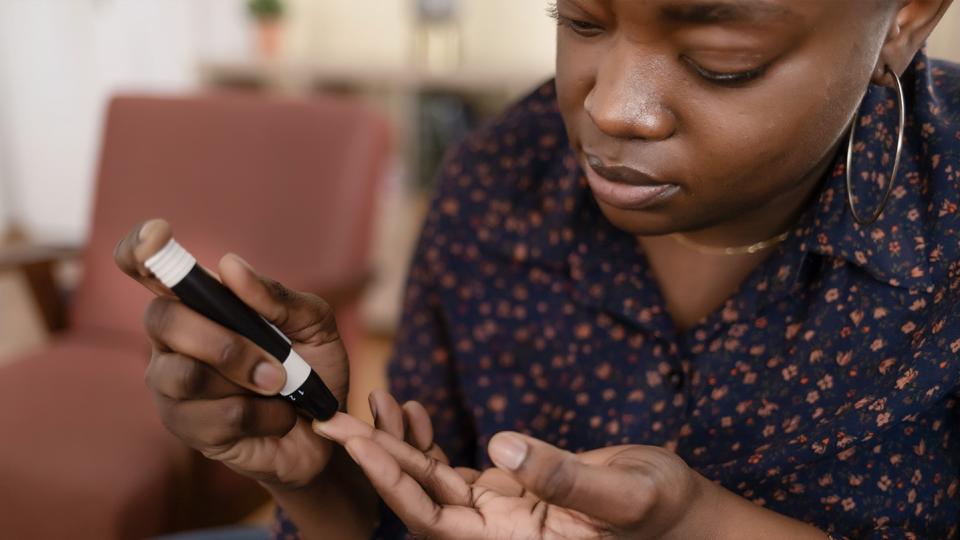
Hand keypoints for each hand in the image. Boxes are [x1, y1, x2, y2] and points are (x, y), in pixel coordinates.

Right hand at [115, 219, 348, 489]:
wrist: (326, 432)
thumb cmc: (314, 370)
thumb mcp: (315, 326)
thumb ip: (279, 297)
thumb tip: (231, 267)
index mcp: (201, 303)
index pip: (148, 268)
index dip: (140, 250)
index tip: (157, 238)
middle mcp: (174, 340)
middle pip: (162, 320)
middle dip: (222, 341)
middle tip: (276, 364)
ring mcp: (172, 385)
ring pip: (183, 375)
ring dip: (245, 380)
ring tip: (281, 387)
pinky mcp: (186, 428)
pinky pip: (213, 417)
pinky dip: (261, 416)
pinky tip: (277, 418)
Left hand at [314, 398, 710, 539]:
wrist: (681, 513)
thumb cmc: (665, 511)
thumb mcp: (627, 495)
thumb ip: (566, 479)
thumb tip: (502, 446)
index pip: (434, 521)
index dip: (393, 484)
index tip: (357, 444)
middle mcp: (497, 533)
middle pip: (419, 498)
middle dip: (375, 459)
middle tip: (331, 418)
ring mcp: (500, 511)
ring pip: (432, 480)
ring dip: (396, 445)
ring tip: (365, 404)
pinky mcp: (509, 488)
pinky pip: (455, 467)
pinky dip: (429, 440)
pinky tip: (408, 411)